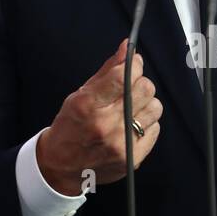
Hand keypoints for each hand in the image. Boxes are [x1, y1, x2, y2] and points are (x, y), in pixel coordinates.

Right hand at [36, 39, 162, 194]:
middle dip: (140, 83)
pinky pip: (155, 128)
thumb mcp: (79, 95)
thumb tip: (127, 48)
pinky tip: (132, 126)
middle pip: (145, 90)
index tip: (134, 63)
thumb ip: (107, 71)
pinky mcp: (132, 158)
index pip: (122, 76)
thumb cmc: (70, 128)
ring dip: (146, 104)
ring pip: (155, 108)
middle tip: (131, 87)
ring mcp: (120, 143)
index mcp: (88, 106)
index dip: (133, 65)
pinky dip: (147, 123)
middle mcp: (105, 125)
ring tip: (130, 109)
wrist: (61, 167)